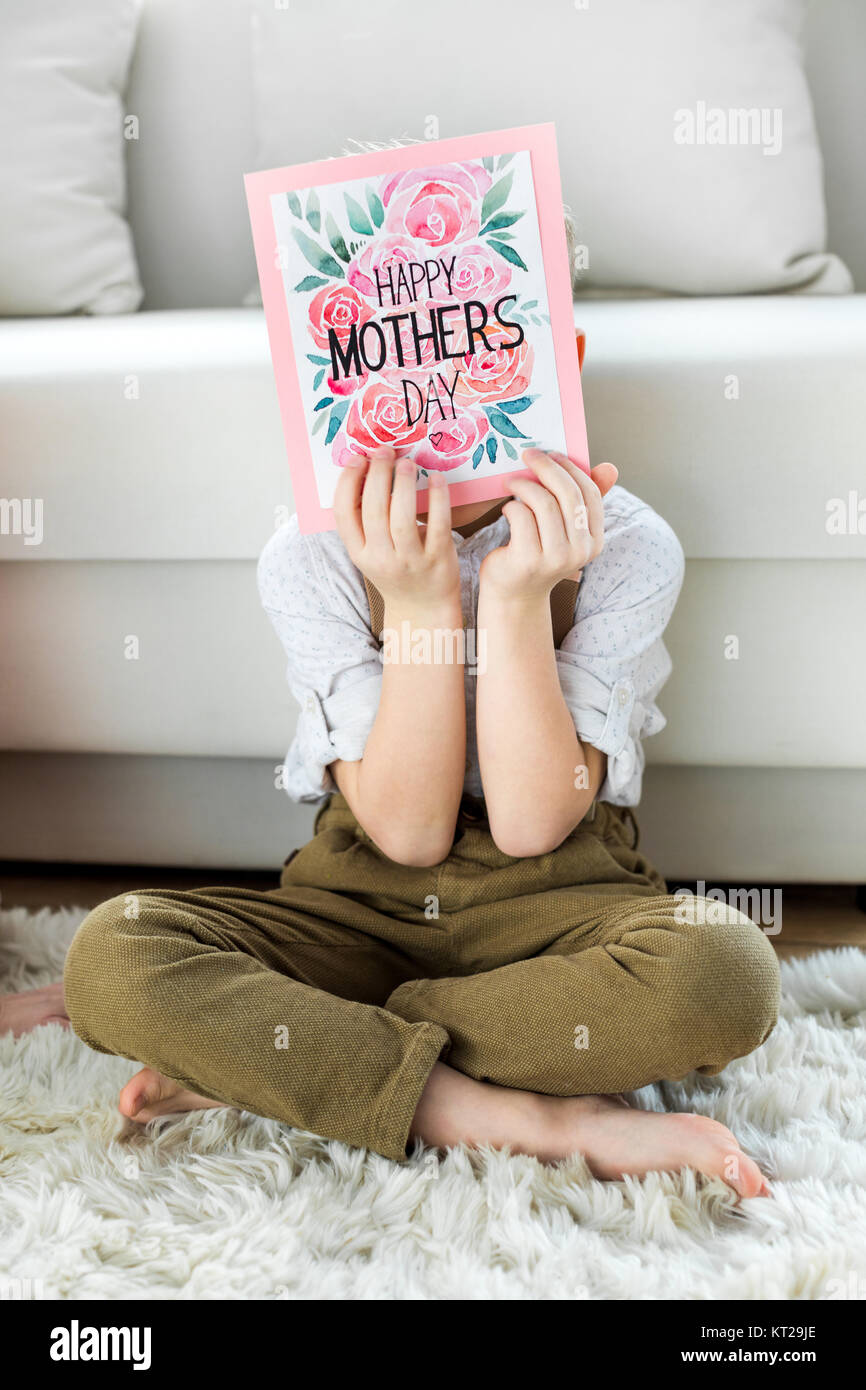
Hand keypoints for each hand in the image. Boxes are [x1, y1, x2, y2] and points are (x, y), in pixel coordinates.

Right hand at [333, 445, 459, 611]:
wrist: (423, 609)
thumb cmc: (396, 570)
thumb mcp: (371, 551)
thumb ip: (366, 520)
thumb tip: (366, 470)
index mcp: (359, 553)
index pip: (344, 514)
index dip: (348, 483)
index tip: (357, 459)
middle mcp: (381, 558)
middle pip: (373, 510)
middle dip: (377, 474)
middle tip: (384, 451)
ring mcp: (410, 561)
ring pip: (402, 517)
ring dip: (403, 483)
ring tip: (406, 462)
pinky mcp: (437, 559)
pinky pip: (437, 524)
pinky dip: (437, 497)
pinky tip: (436, 478)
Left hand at [480, 449, 617, 601]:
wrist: (514, 594)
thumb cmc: (538, 553)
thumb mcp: (564, 529)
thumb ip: (583, 500)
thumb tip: (610, 467)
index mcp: (595, 541)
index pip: (590, 494)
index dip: (571, 469)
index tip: (551, 454)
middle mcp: (580, 551)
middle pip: (568, 494)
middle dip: (546, 467)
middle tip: (527, 455)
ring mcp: (555, 558)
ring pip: (544, 503)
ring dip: (524, 485)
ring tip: (510, 482)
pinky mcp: (529, 561)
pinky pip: (522, 517)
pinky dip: (512, 506)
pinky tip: (507, 509)